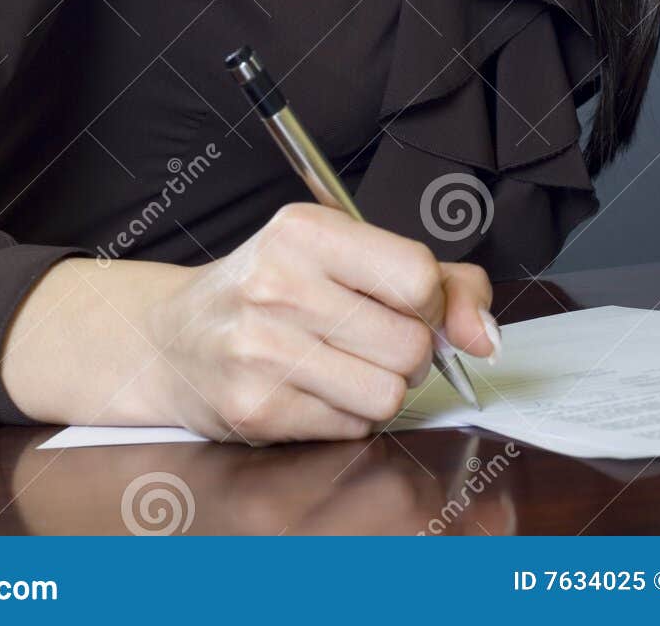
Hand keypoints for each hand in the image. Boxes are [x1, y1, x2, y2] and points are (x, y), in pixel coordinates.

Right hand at [138, 201, 499, 442]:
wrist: (175, 337)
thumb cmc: (273, 288)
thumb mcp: (347, 253)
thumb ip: (440, 279)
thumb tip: (484, 336)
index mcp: (305, 230)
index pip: (418, 277)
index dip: (430, 302)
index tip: (409, 303)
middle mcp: (279, 285)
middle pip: (410, 346)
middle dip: (406, 352)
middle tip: (366, 336)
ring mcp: (262, 351)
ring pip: (387, 395)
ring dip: (378, 388)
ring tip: (338, 363)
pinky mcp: (256, 409)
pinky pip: (352, 429)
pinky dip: (345, 416)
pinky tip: (310, 388)